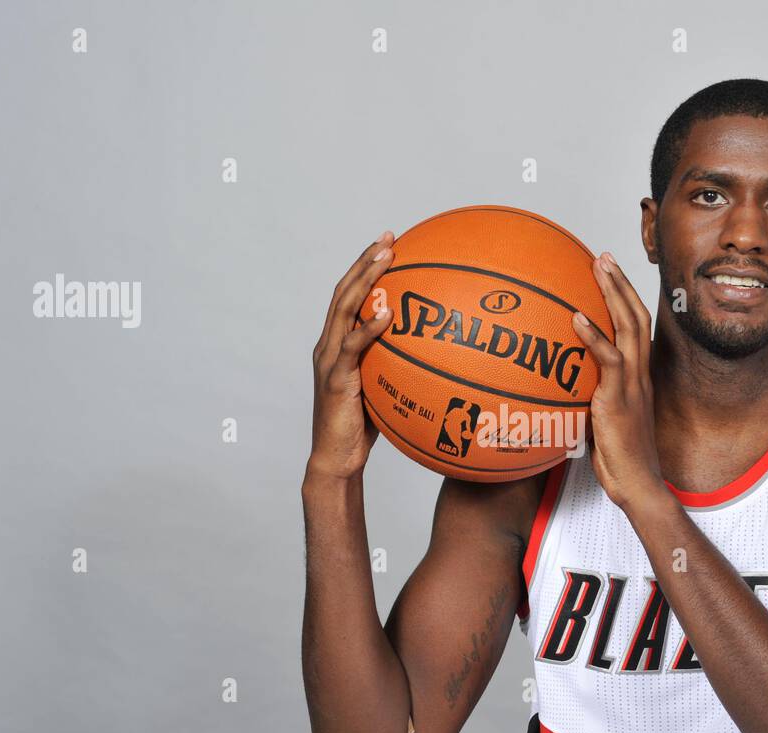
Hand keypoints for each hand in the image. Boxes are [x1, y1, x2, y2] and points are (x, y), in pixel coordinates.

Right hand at [305, 230, 396, 482]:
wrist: (337, 459)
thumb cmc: (363, 428)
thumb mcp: (384, 387)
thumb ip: (399, 365)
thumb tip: (438, 352)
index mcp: (337, 344)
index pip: (348, 296)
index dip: (364, 268)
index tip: (387, 244)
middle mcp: (328, 345)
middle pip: (343, 292)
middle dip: (365, 261)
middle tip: (388, 238)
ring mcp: (329, 361)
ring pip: (343, 309)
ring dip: (365, 280)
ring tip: (386, 259)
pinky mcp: (335, 379)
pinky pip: (353, 347)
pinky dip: (368, 327)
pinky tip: (387, 312)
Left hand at [572, 251, 670, 513]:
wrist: (637, 485)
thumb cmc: (618, 461)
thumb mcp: (602, 422)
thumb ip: (589, 400)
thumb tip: (561, 391)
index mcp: (638, 377)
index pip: (637, 328)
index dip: (626, 299)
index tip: (610, 275)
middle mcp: (640, 374)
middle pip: (637, 316)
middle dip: (620, 283)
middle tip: (604, 257)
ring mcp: (632, 385)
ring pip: (629, 328)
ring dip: (613, 294)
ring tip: (597, 268)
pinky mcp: (618, 399)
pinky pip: (608, 360)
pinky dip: (593, 336)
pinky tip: (575, 317)